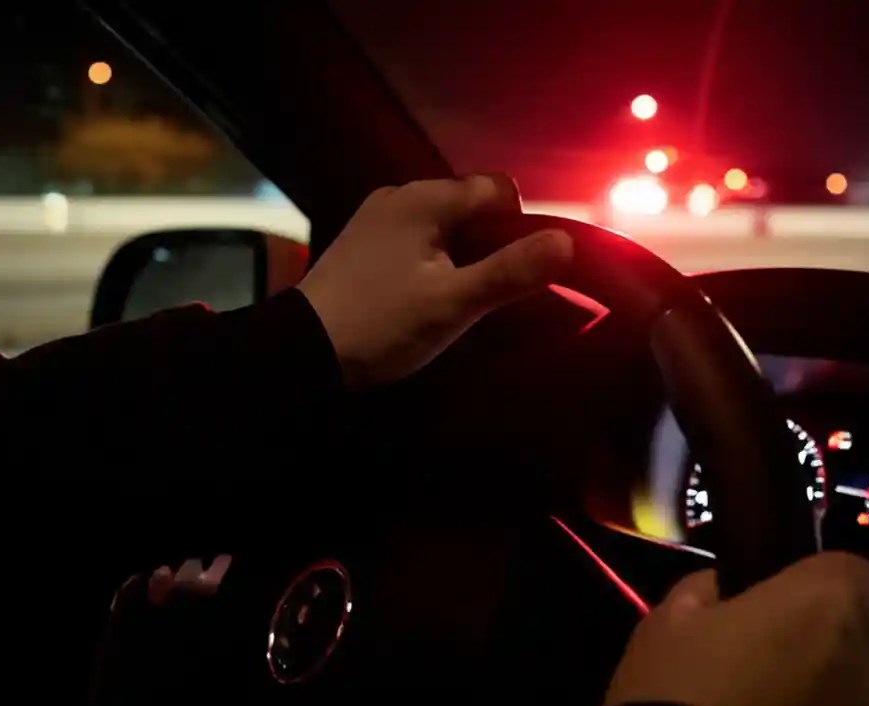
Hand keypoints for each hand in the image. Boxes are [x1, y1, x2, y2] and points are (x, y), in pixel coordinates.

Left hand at [299, 175, 573, 386]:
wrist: (300, 353)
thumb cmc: (380, 324)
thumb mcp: (453, 304)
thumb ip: (511, 272)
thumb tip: (568, 242)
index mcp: (424, 198)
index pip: (499, 190)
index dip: (519, 228)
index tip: (513, 273)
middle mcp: (399, 195)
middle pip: (472, 206)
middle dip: (491, 244)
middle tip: (487, 294)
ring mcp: (377, 218)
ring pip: (445, 225)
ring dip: (462, 256)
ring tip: (455, 301)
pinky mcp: (362, 245)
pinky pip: (417, 240)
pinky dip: (433, 263)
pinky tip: (423, 300)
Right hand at [605, 552, 868, 705]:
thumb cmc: (675, 694)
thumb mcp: (668, 622)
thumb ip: (712, 591)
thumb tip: (722, 591)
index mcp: (828, 607)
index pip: (856, 574)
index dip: (818, 588)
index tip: (779, 608)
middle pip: (860, 643)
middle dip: (822, 651)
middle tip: (765, 669)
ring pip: (857, 697)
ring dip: (824, 699)